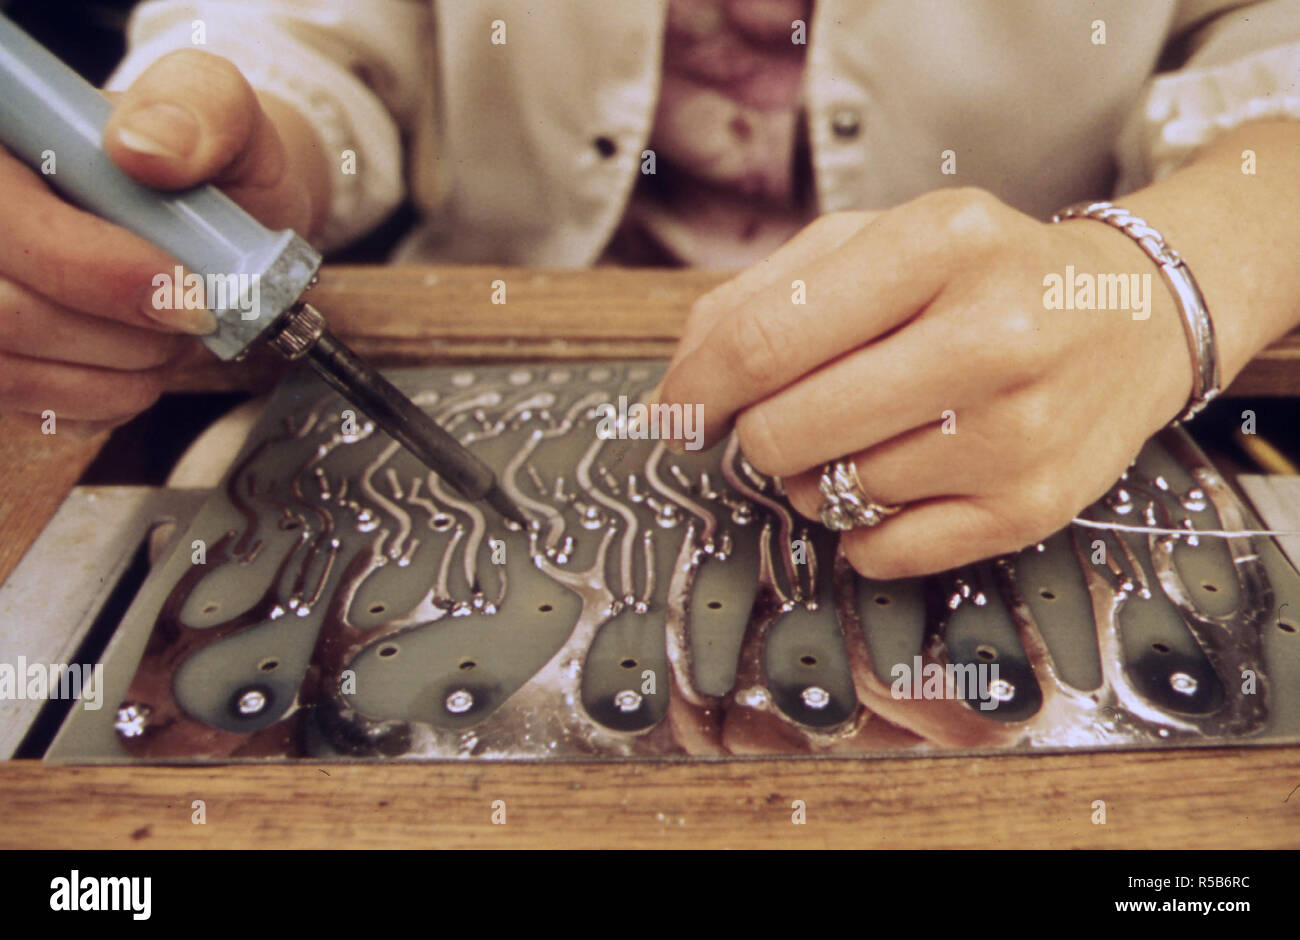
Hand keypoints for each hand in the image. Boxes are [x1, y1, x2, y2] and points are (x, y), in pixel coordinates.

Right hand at [0, 49, 320, 436]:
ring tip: (170, 332)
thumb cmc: (209, 168)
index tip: (189, 293)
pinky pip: (33, 408)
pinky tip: (140, 360)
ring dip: (123, 367)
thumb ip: (202, 109)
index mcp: (7, 140)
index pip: (7, 222)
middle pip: (4, 311)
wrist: (220, 233)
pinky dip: (110, 395)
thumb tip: (144, 146)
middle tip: (196, 315)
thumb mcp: (228, 115)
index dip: (94, 270)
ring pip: (12, 369)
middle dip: (125, 331)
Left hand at [657, 187, 1192, 577]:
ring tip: (867, 433)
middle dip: (758, 435)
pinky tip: (897, 478)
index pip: (765, 339)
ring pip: (830, 494)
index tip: (671, 417)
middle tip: (787, 416)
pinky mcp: (1029, 507)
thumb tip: (677, 391)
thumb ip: (760, 295)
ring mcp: (1015, 431)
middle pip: (786, 430)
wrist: (1130, 318)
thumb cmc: (979, 277)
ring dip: (816, 476)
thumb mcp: (875, 241)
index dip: (695, 391)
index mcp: (940, 243)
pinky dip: (863, 526)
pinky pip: (881, 550)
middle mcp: (989, 335)